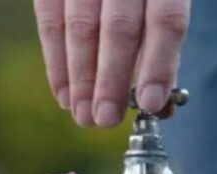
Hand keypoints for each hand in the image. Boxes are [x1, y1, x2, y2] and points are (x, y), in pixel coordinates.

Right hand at [34, 0, 190, 126]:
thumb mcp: (163, 10)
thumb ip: (162, 52)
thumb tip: (159, 107)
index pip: (166, 20)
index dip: (158, 64)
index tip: (149, 103)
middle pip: (119, 27)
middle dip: (111, 80)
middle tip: (106, 119)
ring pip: (81, 26)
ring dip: (81, 78)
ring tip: (84, 115)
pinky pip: (50, 20)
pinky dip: (56, 62)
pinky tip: (64, 94)